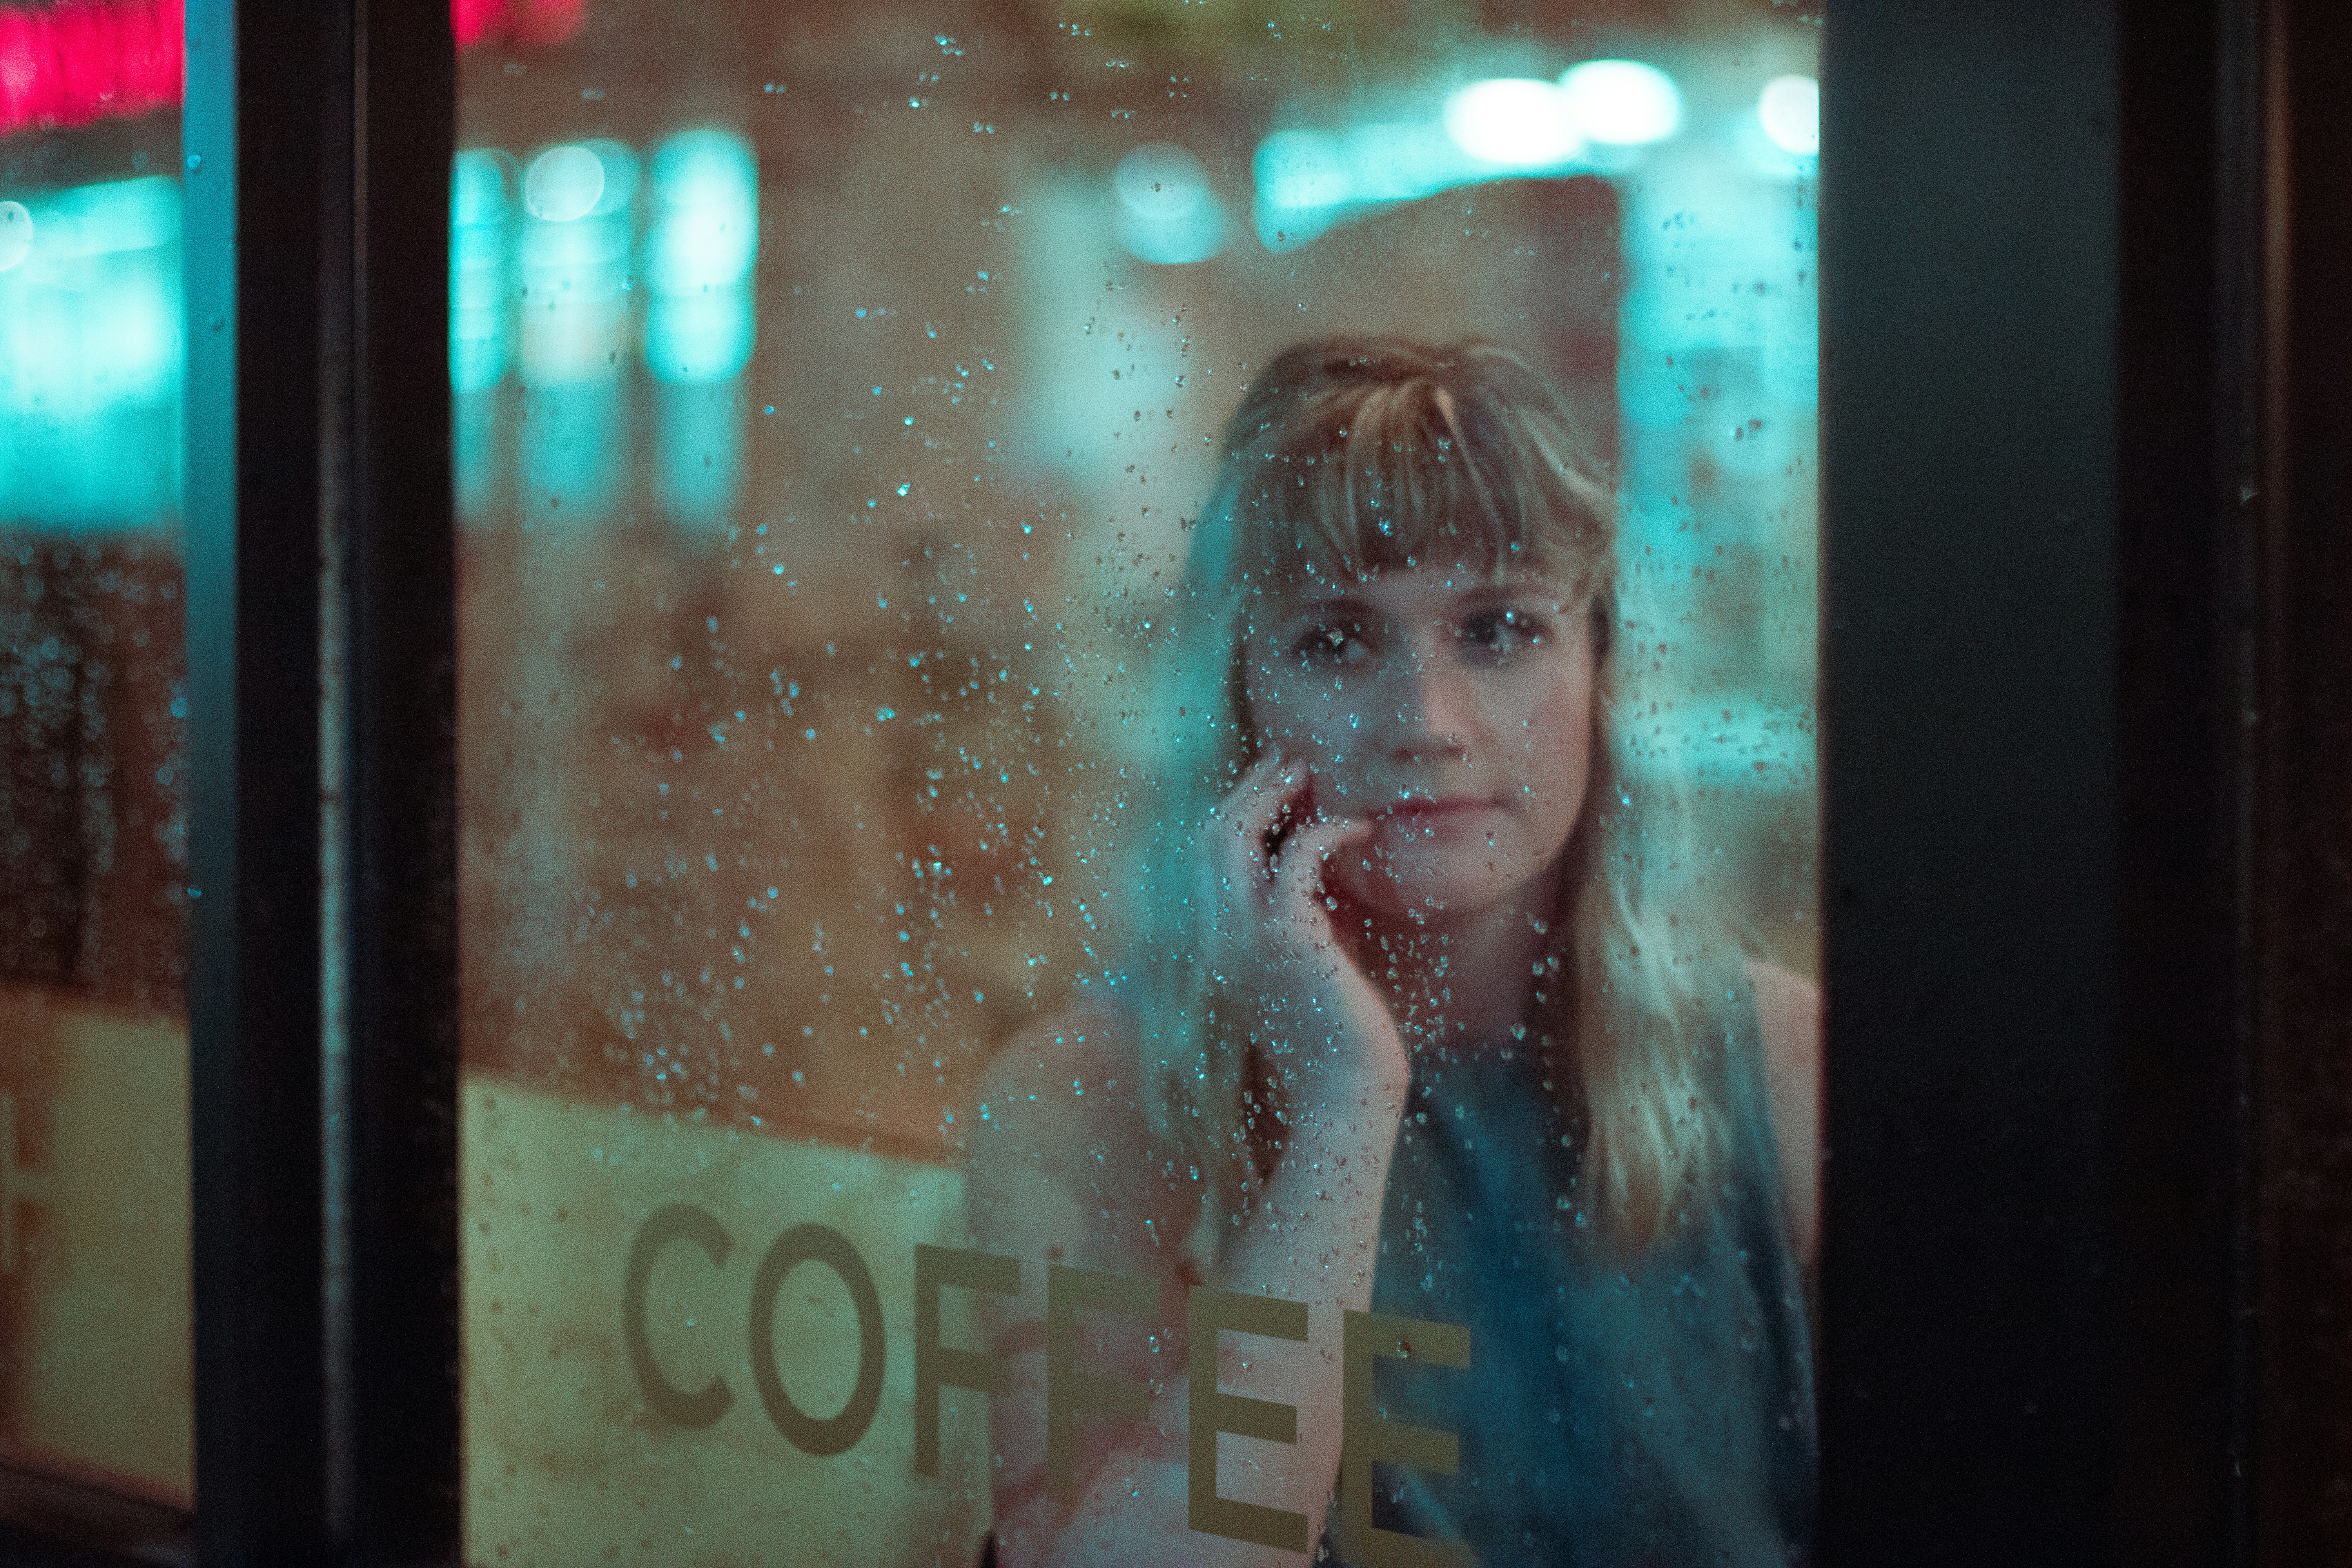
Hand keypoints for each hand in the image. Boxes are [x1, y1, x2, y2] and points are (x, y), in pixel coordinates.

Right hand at [1196, 753, 1407, 1097]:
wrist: (1346, 1093)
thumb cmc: (1340, 1035)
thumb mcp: (1315, 961)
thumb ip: (1308, 916)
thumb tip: (1325, 871)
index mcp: (1219, 945)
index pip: (1205, 859)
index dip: (1234, 811)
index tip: (1271, 785)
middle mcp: (1219, 937)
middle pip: (1209, 836)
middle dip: (1246, 789)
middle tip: (1287, 761)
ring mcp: (1246, 937)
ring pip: (1233, 836)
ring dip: (1270, 795)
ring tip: (1307, 773)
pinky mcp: (1290, 939)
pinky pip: (1297, 858)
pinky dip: (1325, 832)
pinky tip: (1359, 829)